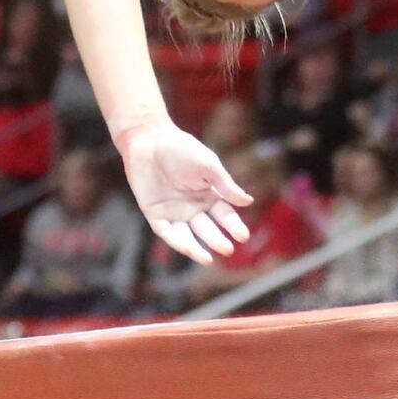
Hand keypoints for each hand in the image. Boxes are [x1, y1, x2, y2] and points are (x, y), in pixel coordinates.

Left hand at [118, 120, 251, 265]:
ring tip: (208, 259)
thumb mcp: (208, 165)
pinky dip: (178, 242)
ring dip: (197, 249)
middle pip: (208, 228)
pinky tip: (189, 249)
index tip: (243, 237)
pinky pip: (167, 233)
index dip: (233, 226)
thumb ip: (225, 185)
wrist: (149, 139)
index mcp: (208, 194)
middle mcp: (193, 208)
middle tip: (228, 249)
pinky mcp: (155, 215)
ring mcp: (174, 213)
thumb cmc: (181, 148)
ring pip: (188, 236)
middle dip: (218, 239)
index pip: (224, 215)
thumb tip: (248, 201)